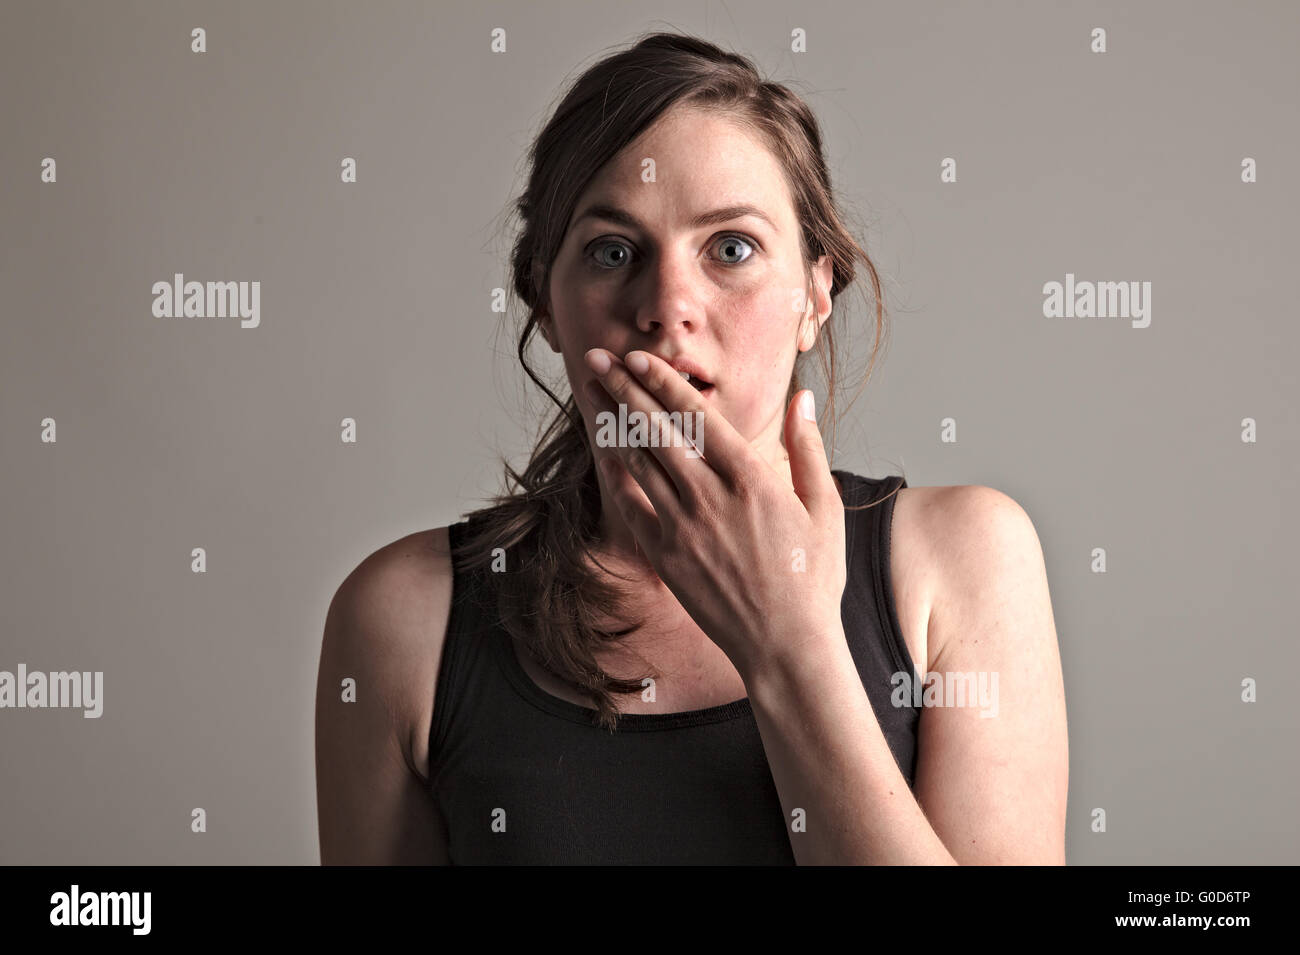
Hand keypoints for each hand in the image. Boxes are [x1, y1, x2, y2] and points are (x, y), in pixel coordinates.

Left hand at [581, 347, 846, 678]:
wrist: (785, 644)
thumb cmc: (813, 577)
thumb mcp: (824, 507)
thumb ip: (808, 447)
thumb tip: (802, 398)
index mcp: (751, 478)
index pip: (695, 416)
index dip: (662, 382)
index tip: (638, 358)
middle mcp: (711, 497)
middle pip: (656, 429)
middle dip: (623, 388)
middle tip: (597, 358)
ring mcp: (683, 527)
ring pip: (638, 461)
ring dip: (613, 422)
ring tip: (593, 391)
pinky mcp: (666, 555)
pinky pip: (631, 505)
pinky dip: (616, 474)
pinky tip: (605, 451)